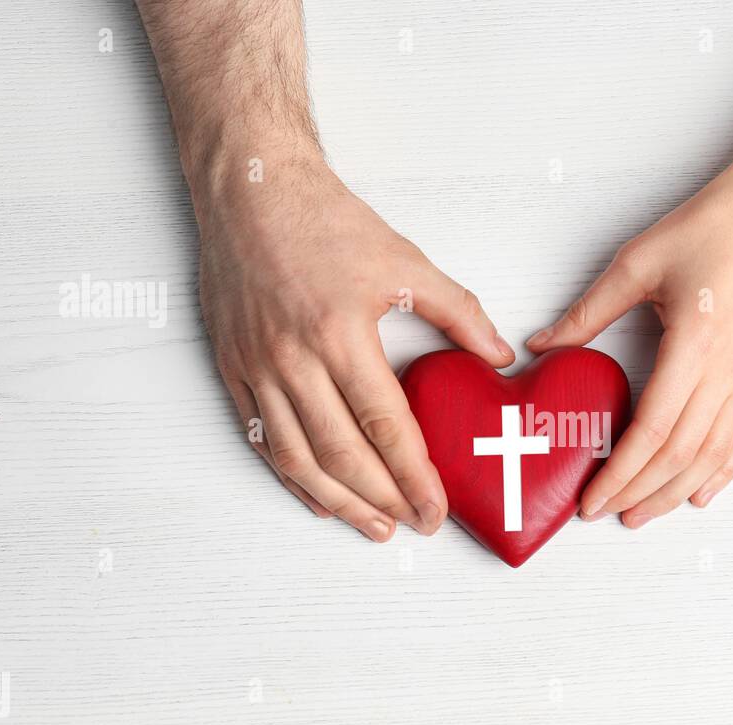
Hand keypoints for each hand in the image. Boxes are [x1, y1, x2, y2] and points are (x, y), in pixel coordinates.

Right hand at [201, 153, 514, 540]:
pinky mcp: (232, 367)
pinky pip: (260, 438)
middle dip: (382, 499)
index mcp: (340, 332)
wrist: (250, 189)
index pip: (385, 425)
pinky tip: (319, 498)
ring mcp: (257, 366)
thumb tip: (499, 356)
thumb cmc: (326, 221)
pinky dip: (291, 477)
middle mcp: (294, 358)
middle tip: (413, 526)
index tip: (436, 508)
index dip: (414, 475)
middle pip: (341, 453)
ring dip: (337, 501)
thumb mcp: (404, 261)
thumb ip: (458, 312)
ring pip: (296, 458)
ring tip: (373, 526)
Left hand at [526, 155, 732, 527]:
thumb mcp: (636, 263)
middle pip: (683, 453)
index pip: (653, 430)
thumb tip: (541, 346)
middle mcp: (729, 368)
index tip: (593, 498)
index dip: (622, 472)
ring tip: (646, 513)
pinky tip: (702, 491)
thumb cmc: (708, 227)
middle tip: (608, 515)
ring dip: (678, 491)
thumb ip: (588, 313)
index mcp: (695, 345)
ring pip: (715, 453)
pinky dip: (723, 470)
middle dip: (643, 492)